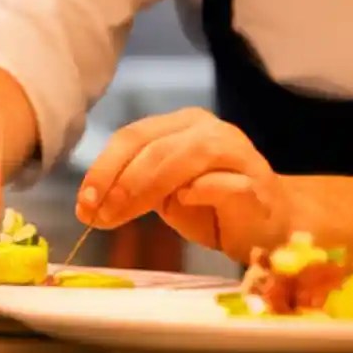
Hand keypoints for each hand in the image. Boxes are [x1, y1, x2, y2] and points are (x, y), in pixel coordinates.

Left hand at [75, 107, 290, 260]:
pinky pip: (225, 182)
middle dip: (118, 181)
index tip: (82, 203)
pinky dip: (202, 190)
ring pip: (185, 156)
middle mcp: (208, 130)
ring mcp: (236, 153)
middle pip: (153, 146)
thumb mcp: (163, 196)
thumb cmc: (212, 208)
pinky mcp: (257, 184)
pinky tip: (182, 202)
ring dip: (146, 186)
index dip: (102, 168)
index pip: (132, 137)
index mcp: (180, 126)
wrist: (270, 227)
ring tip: (121, 214)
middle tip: (98, 213)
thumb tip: (91, 204)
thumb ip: (133, 189)